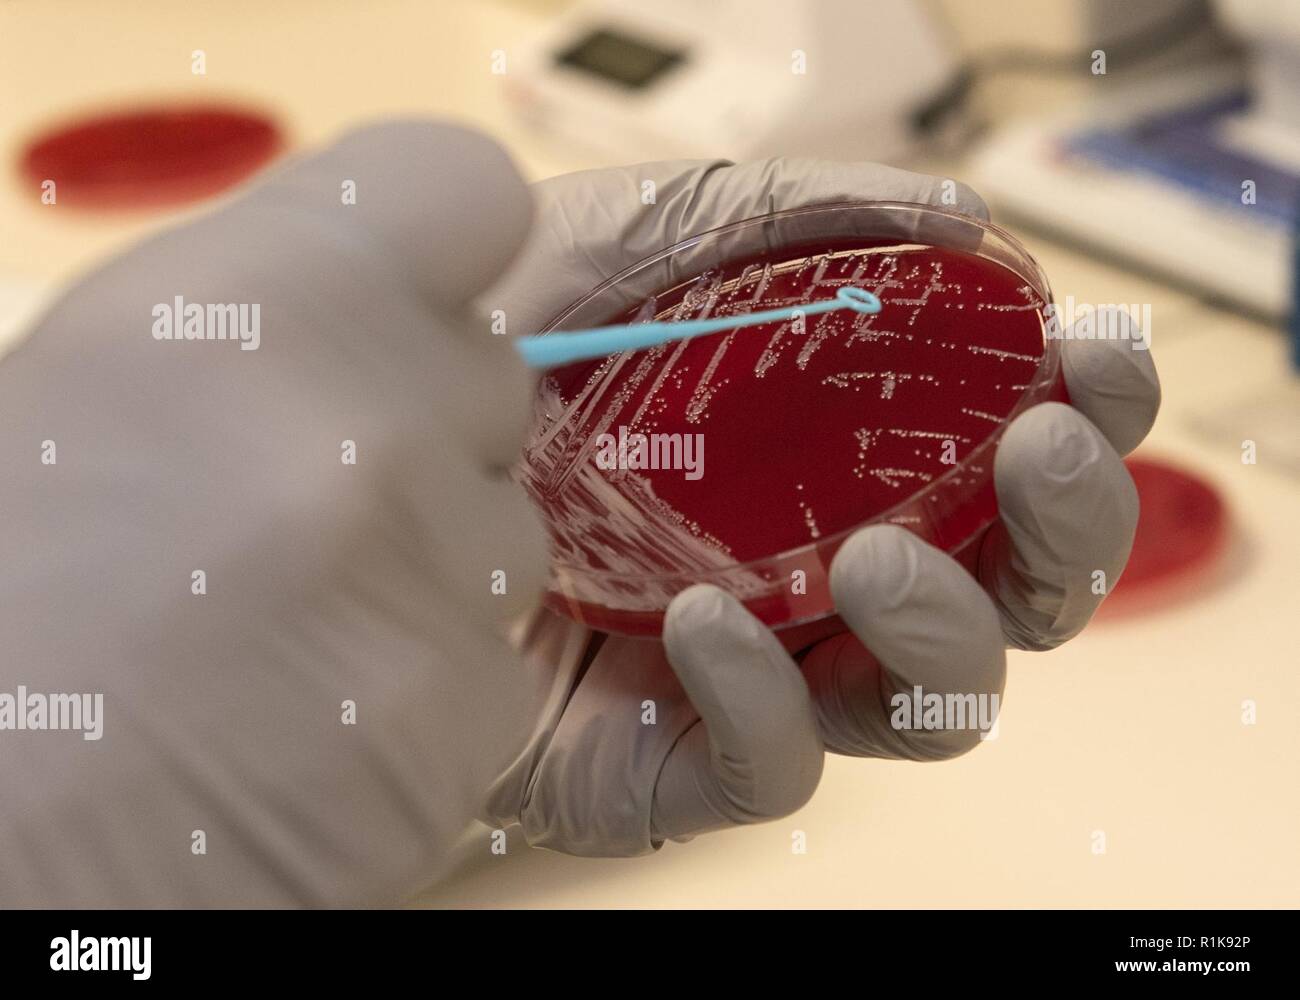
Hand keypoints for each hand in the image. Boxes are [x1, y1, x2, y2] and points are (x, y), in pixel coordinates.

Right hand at [0, 123, 548, 903]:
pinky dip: (427, 692)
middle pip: (491, 383)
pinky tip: (315, 725)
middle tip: (309, 500)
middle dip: (424, 431)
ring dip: (431, 568)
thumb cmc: (1, 589)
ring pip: (505, 534)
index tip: (407, 301)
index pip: (461, 192)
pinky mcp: (462, 721)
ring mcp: (432, 581)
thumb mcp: (91, 382)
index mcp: (250, 301)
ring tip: (293, 632)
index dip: (436, 252)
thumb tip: (364, 301)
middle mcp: (370, 423)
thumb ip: (257, 319)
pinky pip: (493, 666)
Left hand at [483, 159, 1159, 853]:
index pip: (1006, 457)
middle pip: (1015, 596)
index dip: (1084, 416)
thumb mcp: (641, 240)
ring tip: (872, 558)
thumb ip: (792, 217)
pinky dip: (768, 703)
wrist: (358, 467)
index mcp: (842, 461)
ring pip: (932, 706)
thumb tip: (956, 215)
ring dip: (941, 631)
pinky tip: (705, 622)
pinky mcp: (674, 763)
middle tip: (1036, 456)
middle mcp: (823, 574)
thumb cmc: (510, 352)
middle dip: (1064, 534)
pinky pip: (777, 768)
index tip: (1093, 359)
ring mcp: (760, 676)